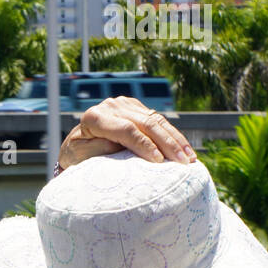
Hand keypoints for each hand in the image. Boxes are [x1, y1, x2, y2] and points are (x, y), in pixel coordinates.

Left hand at [59, 97, 195, 169]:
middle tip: (183, 163)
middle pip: (145, 123)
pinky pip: (158, 121)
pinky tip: (186, 150)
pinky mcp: (136, 108)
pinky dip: (173, 136)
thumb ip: (101, 149)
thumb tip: (125, 146)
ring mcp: (125, 104)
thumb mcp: (83, 156)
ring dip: (175, 140)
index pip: (126, 129)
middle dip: (167, 144)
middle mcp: (111, 106)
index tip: (159, 162)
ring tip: (190, 159)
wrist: (78, 146)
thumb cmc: (78, 156)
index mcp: (95, 117)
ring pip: (156, 121)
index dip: (144, 145)